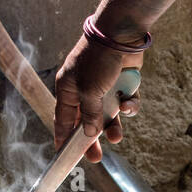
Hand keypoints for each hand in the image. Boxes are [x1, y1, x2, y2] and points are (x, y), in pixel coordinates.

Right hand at [54, 36, 141, 161]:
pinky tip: (129, 104)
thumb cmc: (97, 60)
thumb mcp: (89, 91)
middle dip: (92, 140)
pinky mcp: (122, 84)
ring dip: (113, 127)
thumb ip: (89, 116)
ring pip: (108, 115)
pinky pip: (125, 103)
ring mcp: (104, 87)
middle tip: (96, 158)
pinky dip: (128, 106)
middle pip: (86, 122)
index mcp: (68, 89)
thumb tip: (90, 135)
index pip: (63, 120)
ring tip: (117, 137)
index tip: (65, 157)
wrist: (121, 33)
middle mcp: (84, 90)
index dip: (63, 139)